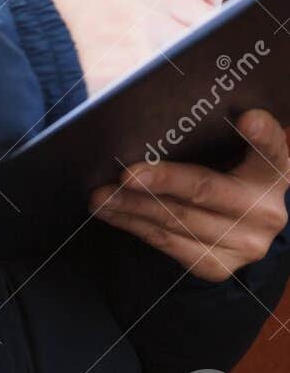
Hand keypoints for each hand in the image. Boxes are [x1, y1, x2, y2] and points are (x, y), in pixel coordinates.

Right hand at [45, 0, 225, 94]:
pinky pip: (171, 71)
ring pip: (190, 45)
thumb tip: (205, 9)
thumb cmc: (63, 18)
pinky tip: (132, 75)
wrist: (23, 46)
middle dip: (189, 36)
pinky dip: (158, 79)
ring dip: (172, 59)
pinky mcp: (133, 55)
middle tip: (160, 48)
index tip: (193, 20)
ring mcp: (135, 18)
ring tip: (138, 60)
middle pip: (204, 16)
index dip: (206, 5)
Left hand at [89, 109, 289, 280]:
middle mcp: (266, 210)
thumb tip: (147, 106)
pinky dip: (134, 225)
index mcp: (272, 169)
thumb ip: (206, 128)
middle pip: (207, 189)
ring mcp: (245, 243)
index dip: (261, 133)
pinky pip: (169, 244)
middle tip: (125, 174)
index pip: (271, 146)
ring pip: (179, 221)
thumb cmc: (221, 165)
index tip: (247, 118)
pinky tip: (111, 211)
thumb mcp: (227, 147)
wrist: (237, 222)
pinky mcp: (219, 266)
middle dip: (163, 181)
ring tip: (100, 193)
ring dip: (133, 206)